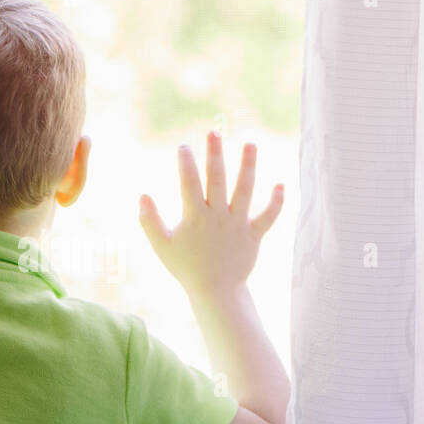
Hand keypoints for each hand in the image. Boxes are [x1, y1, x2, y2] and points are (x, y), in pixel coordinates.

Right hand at [139, 131, 283, 297]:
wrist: (215, 291)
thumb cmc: (186, 267)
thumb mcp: (162, 246)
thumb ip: (150, 221)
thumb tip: (142, 196)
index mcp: (195, 217)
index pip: (189, 184)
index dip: (185, 164)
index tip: (183, 146)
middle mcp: (218, 217)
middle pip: (217, 180)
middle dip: (215, 155)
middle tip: (214, 132)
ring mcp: (237, 225)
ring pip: (245, 191)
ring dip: (248, 167)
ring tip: (250, 144)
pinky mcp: (254, 235)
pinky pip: (268, 217)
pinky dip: (276, 203)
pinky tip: (281, 185)